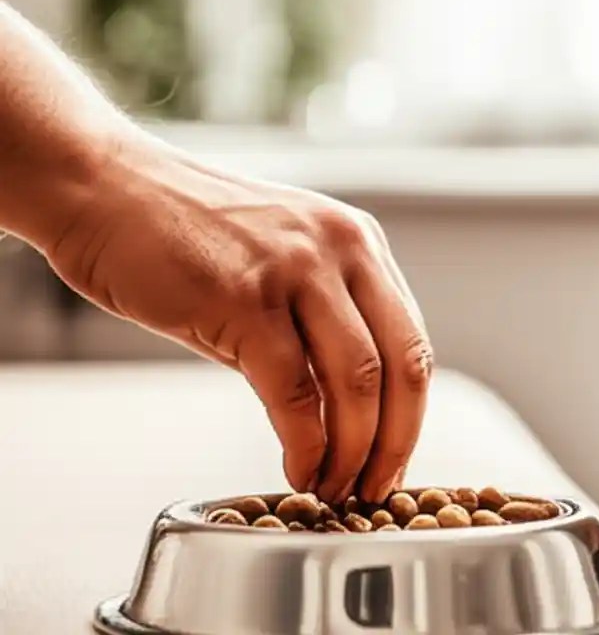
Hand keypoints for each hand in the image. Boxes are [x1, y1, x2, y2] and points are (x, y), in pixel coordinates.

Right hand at [42, 136, 431, 502]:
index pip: (412, 341)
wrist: (105, 189)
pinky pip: (294, 390)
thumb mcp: (278, 265)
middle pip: (402, 364)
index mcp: (359, 243)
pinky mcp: (244, 298)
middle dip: (395, 441)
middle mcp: (342, 250)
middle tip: (376, 490)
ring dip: (352, 451)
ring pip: (357, 381)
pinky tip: (298, 470)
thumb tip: (342, 413)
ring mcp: (296, 271)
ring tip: (335, 489)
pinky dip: (305, 444)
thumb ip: (317, 325)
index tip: (394, 460)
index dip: (410, 414)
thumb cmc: (183, 234)